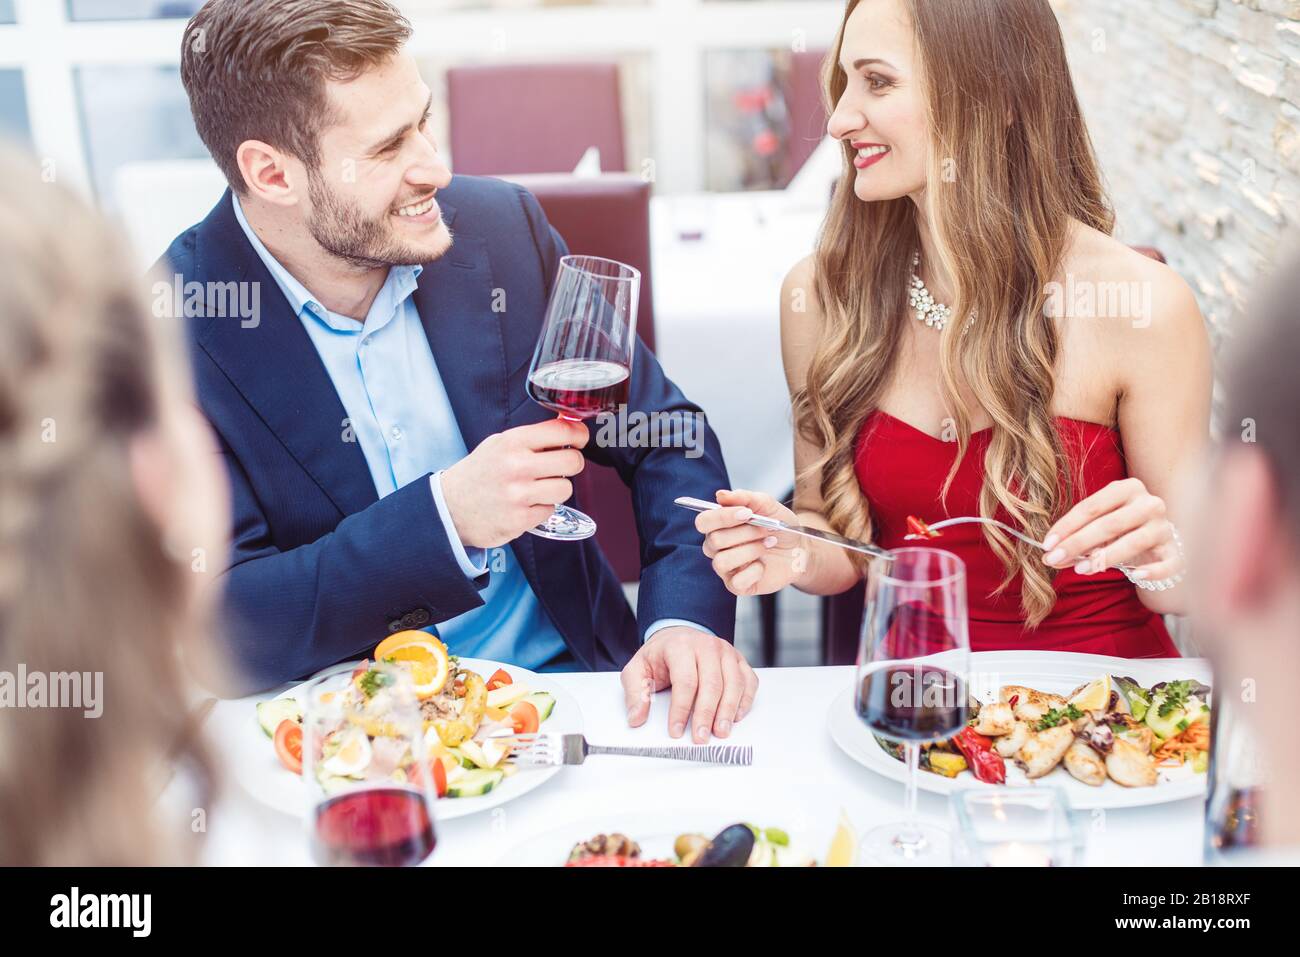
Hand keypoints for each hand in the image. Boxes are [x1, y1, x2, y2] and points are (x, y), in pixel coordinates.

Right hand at [441, 418, 588, 547]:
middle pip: (573, 461)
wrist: (450, 507)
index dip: (579, 434)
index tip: (580, 439)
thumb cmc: (480, 473)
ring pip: (565, 489)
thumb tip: (568, 423)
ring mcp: (518, 494)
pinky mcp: (519, 519)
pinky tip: (525, 504)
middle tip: (562, 467)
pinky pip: (550, 510)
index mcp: (512, 442)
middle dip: (573, 464)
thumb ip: (533, 437)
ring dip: (556, 490)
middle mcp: (516, 466)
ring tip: (539, 488)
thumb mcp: (499, 444)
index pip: (562, 431)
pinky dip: (542, 508)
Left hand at [621, 626, 758, 741]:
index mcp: (680, 646)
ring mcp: (726, 652)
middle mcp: (707, 646)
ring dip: (728, 710)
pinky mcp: (739, 660)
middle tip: (701, 737)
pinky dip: (745, 700)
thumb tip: (636, 718)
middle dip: (706, 714)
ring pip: (734, 683)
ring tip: (720, 731)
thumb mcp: (638, 669)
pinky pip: (748, 681)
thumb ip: (635, 693)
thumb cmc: (660, 655)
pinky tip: (736, 716)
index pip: (684, 681)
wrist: (678, 635)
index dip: (681, 709)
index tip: (675, 731)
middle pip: (712, 684)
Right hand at [697, 489, 803, 596]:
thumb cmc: (779, 527)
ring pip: (722, 561)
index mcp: (719, 526)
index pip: (703, 522)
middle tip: (766, 529)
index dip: (722, 517)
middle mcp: (717, 547)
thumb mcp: (767, 506)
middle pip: (714, 540)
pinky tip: (763, 566)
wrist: (800, 549)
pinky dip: (754, 571)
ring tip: (767, 545)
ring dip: (750, 551)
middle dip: (746, 533)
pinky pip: (736, 581)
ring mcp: (726, 568)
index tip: (747, 513)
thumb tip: (721, 495)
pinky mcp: (737, 585)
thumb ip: (745, 497)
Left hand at [1041, 477, 1180, 581]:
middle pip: (1109, 524)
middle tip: (1054, 559)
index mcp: (1128, 488)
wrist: (1155, 537)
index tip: (1047, 544)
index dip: (1067, 526)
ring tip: (1080, 569)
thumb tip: (1049, 556)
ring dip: (1104, 558)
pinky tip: (1135, 575)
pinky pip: (1167, 563)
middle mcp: (1150, 504)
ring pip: (1134, 542)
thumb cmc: (1120, 528)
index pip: (1092, 506)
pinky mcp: (1176, 551)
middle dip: (1078, 543)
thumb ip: (1075, 536)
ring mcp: (1165, 527)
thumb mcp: (1097, 525)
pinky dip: (1151, 571)